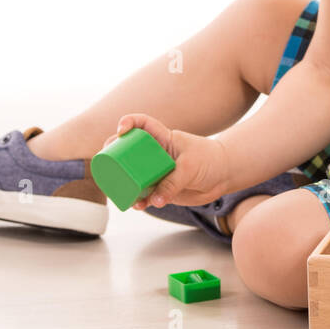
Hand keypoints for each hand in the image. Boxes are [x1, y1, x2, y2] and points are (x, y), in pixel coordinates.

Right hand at [101, 113, 230, 209]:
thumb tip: (155, 200)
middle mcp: (155, 153)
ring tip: (119, 192)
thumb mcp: (190, 168)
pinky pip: (145, 194)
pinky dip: (140, 200)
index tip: (121, 130)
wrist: (223, 176)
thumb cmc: (209, 160)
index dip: (129, 122)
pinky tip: (138, 205)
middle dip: (113, 155)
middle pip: (128, 150)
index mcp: (163, 137)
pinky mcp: (161, 187)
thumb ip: (173, 183)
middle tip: (107, 163)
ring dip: (123, 182)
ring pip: (133, 175)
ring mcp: (157, 170)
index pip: (142, 124)